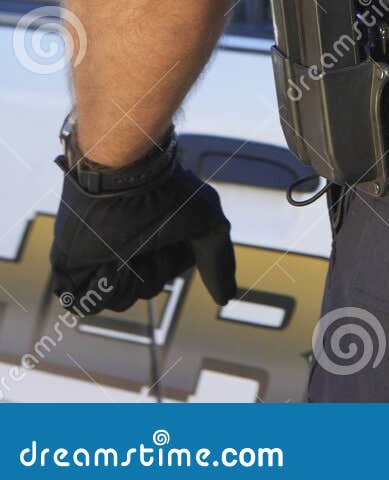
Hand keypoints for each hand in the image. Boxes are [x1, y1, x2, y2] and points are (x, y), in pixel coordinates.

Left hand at [50, 131, 237, 314]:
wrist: (124, 175)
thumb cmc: (168, 194)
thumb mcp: (209, 226)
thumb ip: (219, 263)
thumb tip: (225, 299)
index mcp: (152, 240)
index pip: (167, 274)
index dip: (172, 264)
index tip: (171, 239)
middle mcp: (124, 249)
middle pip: (148, 289)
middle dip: (155, 272)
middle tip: (151, 241)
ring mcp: (97, 258)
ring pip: (122, 300)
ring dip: (132, 278)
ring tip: (128, 247)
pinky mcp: (72, 268)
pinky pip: (89, 304)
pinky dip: (105, 288)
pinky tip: (111, 261)